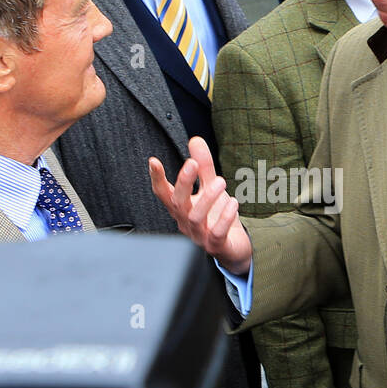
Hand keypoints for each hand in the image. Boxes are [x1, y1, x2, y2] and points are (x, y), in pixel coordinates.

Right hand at [148, 137, 252, 273]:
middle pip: (178, 203)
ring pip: (195, 218)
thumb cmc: (216, 217)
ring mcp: (199, 236)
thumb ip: (203, 166)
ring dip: (207, 198)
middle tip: (192, 163)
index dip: (157, 179)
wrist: (233, 248)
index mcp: (181, 208)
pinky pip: (217, 233)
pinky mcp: (216, 246)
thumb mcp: (210, 187)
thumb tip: (195, 140)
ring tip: (220, 181)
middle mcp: (186, 222)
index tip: (153, 161)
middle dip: (183, 183)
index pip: (163, 194)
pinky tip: (233, 203)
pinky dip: (224, 218)